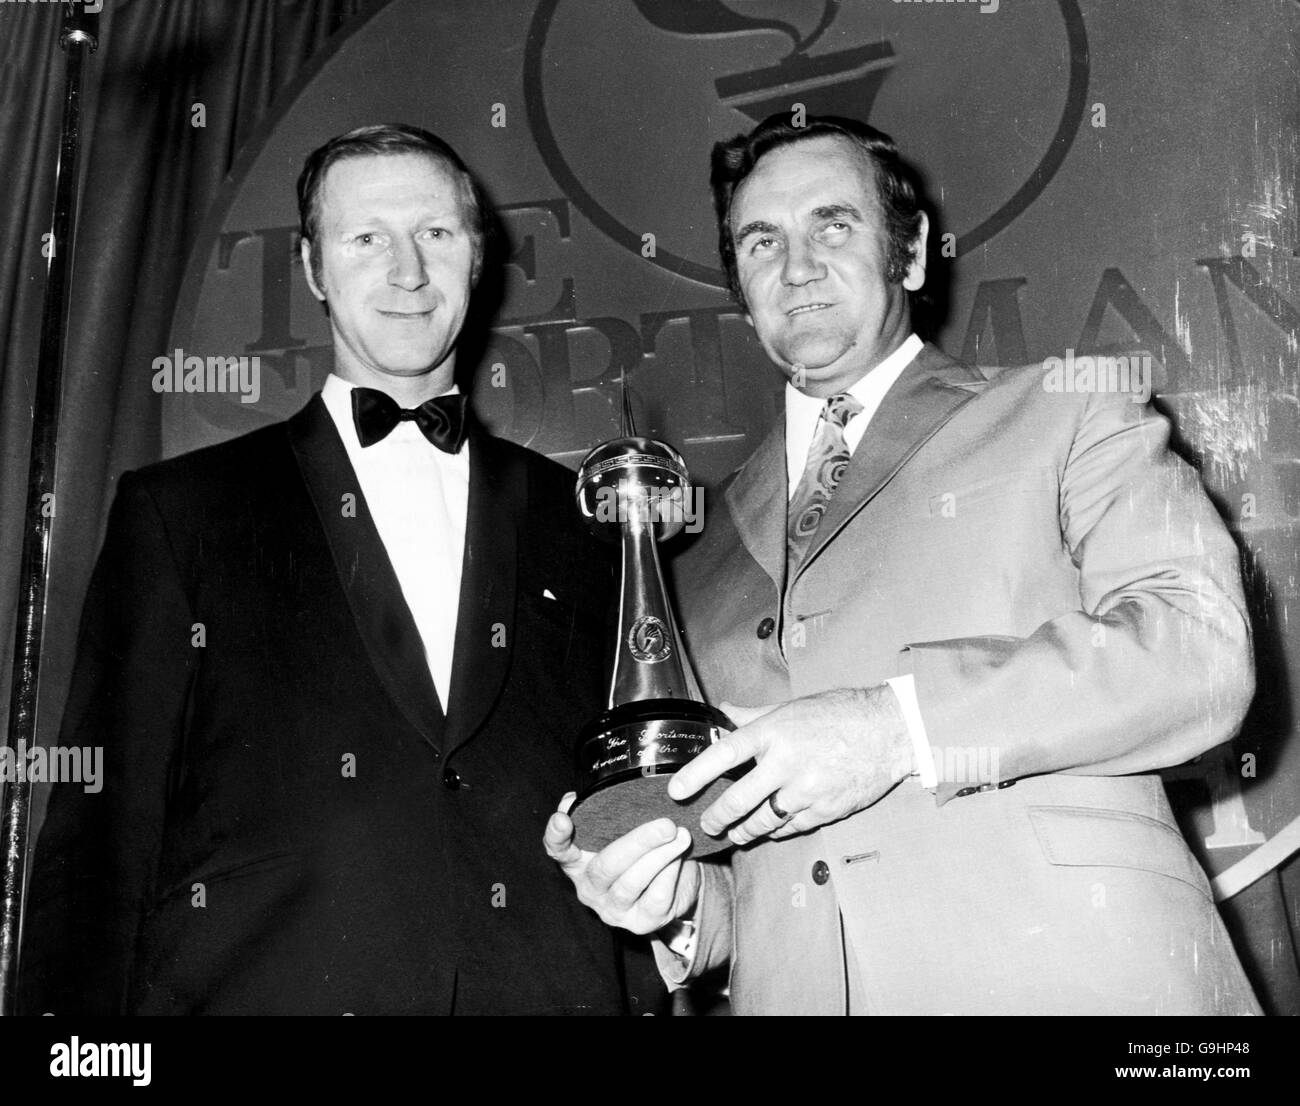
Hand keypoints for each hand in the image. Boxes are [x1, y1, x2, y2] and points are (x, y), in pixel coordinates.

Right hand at [543, 793, 701, 934]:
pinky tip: (681, 856)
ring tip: (680, 835)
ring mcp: (614, 910)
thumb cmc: (642, 851)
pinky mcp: (641, 923)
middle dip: (638, 842)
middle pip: (606, 866)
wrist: (677, 885)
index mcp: (579, 862)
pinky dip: (671, 873)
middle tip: (666, 824)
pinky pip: (656, 897)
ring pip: (632, 883)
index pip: (558, 850)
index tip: (563, 819)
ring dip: (660, 856)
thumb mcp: (624, 830)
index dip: (556, 836)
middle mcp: (590, 888)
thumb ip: (604, 813)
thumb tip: (576, 797)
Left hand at [667, 686, 912, 845]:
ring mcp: (806, 791)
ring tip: (733, 833)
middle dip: (715, 818)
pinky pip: (789, 829)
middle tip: (706, 823)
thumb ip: (753, 714)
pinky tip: (768, 829)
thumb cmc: (839, 714)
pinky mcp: (824, 810)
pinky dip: (774, 831)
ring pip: (761, 822)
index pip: (723, 754)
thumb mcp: (791, 707)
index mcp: (773, 732)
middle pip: (737, 801)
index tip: (676, 790)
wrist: (889, 732)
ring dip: (742, 831)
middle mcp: (786, 763)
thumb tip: (724, 710)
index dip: (695, 775)